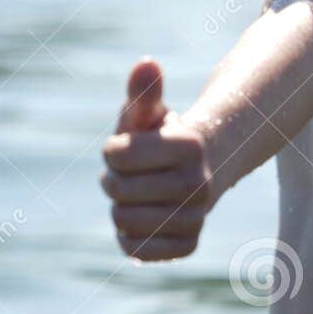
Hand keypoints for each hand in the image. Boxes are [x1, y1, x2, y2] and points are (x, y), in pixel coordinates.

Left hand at [100, 58, 212, 260]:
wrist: (197, 175)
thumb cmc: (161, 140)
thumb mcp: (148, 114)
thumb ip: (143, 91)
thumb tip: (146, 63)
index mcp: (189, 145)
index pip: (115, 156)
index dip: (113, 152)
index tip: (133, 148)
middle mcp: (200, 183)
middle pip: (116, 190)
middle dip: (114, 180)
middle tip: (135, 175)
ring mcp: (196, 218)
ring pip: (122, 221)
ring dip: (120, 208)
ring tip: (140, 196)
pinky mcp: (188, 245)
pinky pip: (135, 250)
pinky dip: (129, 237)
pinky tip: (144, 221)